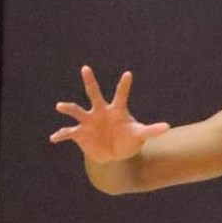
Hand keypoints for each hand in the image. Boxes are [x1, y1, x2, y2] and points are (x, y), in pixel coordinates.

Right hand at [49, 66, 170, 162]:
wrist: (114, 154)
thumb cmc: (128, 140)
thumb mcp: (140, 135)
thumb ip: (151, 130)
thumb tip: (167, 127)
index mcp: (116, 109)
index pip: (121, 95)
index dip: (125, 85)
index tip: (129, 74)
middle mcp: (100, 111)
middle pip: (94, 93)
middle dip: (90, 81)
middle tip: (86, 68)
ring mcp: (88, 121)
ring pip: (76, 110)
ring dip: (68, 108)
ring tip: (60, 106)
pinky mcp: (80, 134)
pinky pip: (68, 133)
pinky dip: (60, 135)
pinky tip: (53, 138)